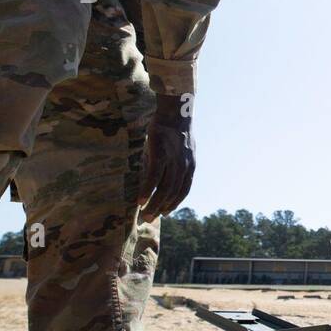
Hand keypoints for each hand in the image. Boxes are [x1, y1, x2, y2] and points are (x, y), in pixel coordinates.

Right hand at [138, 94, 194, 221]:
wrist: (175, 111)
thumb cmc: (174, 129)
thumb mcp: (180, 149)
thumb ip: (175, 163)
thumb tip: (162, 176)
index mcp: (190, 165)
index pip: (184, 190)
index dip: (174, 203)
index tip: (165, 212)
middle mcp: (184, 166)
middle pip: (173, 193)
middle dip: (161, 208)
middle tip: (149, 219)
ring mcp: (173, 161)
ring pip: (164, 189)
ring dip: (154, 204)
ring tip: (145, 215)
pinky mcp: (160, 154)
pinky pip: (154, 177)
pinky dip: (147, 191)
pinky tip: (140, 200)